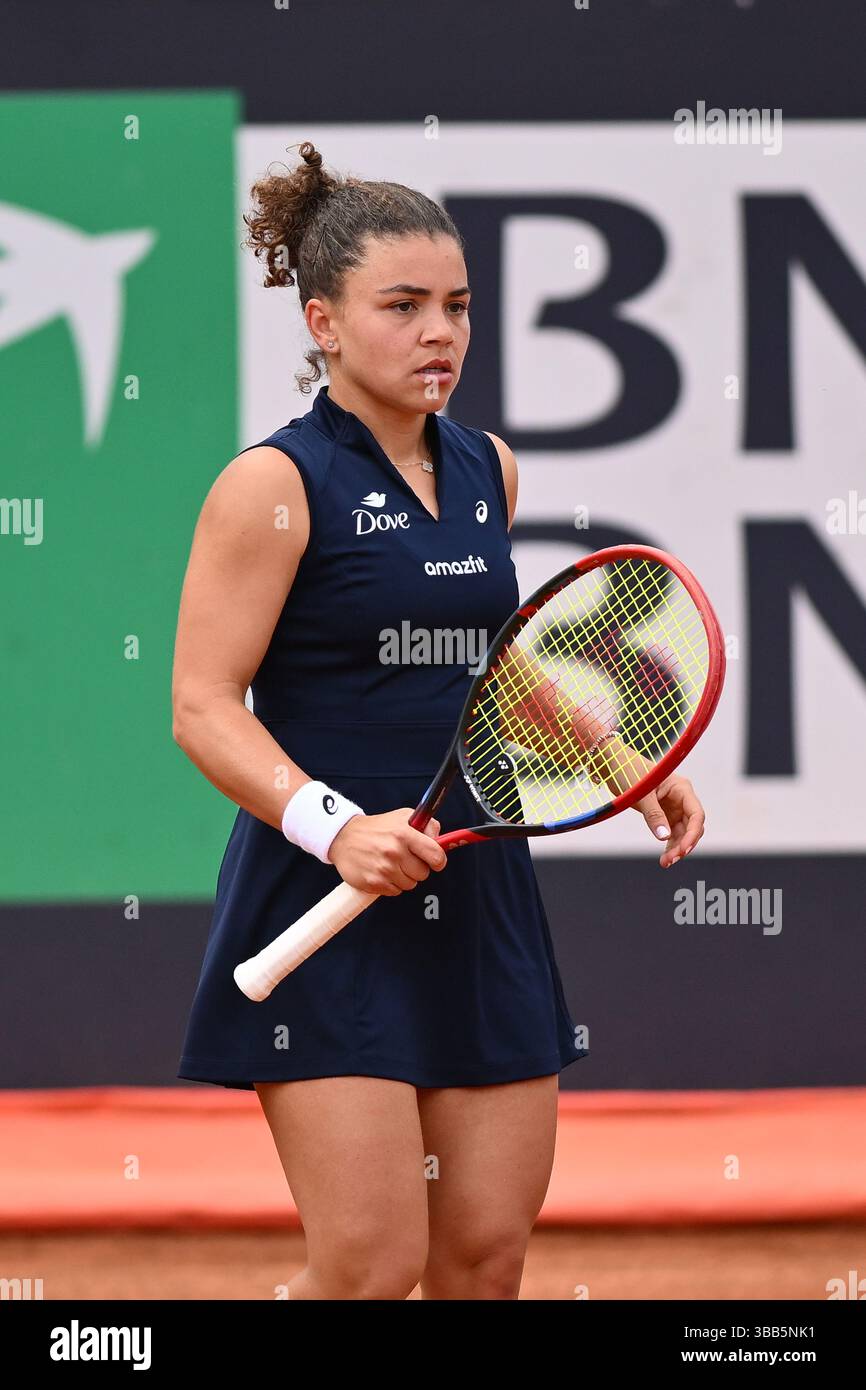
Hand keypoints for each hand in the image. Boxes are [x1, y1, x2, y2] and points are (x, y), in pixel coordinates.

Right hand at [328, 809, 446, 895]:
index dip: (438, 861)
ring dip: (404, 877)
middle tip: (406, 859)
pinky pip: (395, 892)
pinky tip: (382, 872)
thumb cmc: (376, 828)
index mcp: (404, 833)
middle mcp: (394, 851)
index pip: (436, 856)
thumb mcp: (402, 817)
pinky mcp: (374, 883)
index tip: (435, 861)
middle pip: (423, 874)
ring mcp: (384, 869)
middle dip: (418, 868)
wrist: (343, 837)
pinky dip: (391, 884)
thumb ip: (426, 826)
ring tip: (392, 864)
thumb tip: (440, 841)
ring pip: (410, 884)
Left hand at [634, 774, 705, 867]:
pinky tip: (665, 858)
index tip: (684, 849)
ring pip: (683, 833)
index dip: (693, 833)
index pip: (696, 814)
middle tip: (670, 860)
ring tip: (666, 862)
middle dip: (684, 844)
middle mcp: (681, 799)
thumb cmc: (628, 772)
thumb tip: (664, 837)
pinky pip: (672, 834)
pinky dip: (669, 845)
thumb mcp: (640, 794)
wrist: (614, 766)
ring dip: (677, 848)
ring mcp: (674, 808)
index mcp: (681, 788)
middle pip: (691, 827)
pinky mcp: (664, 815)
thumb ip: (653, 814)